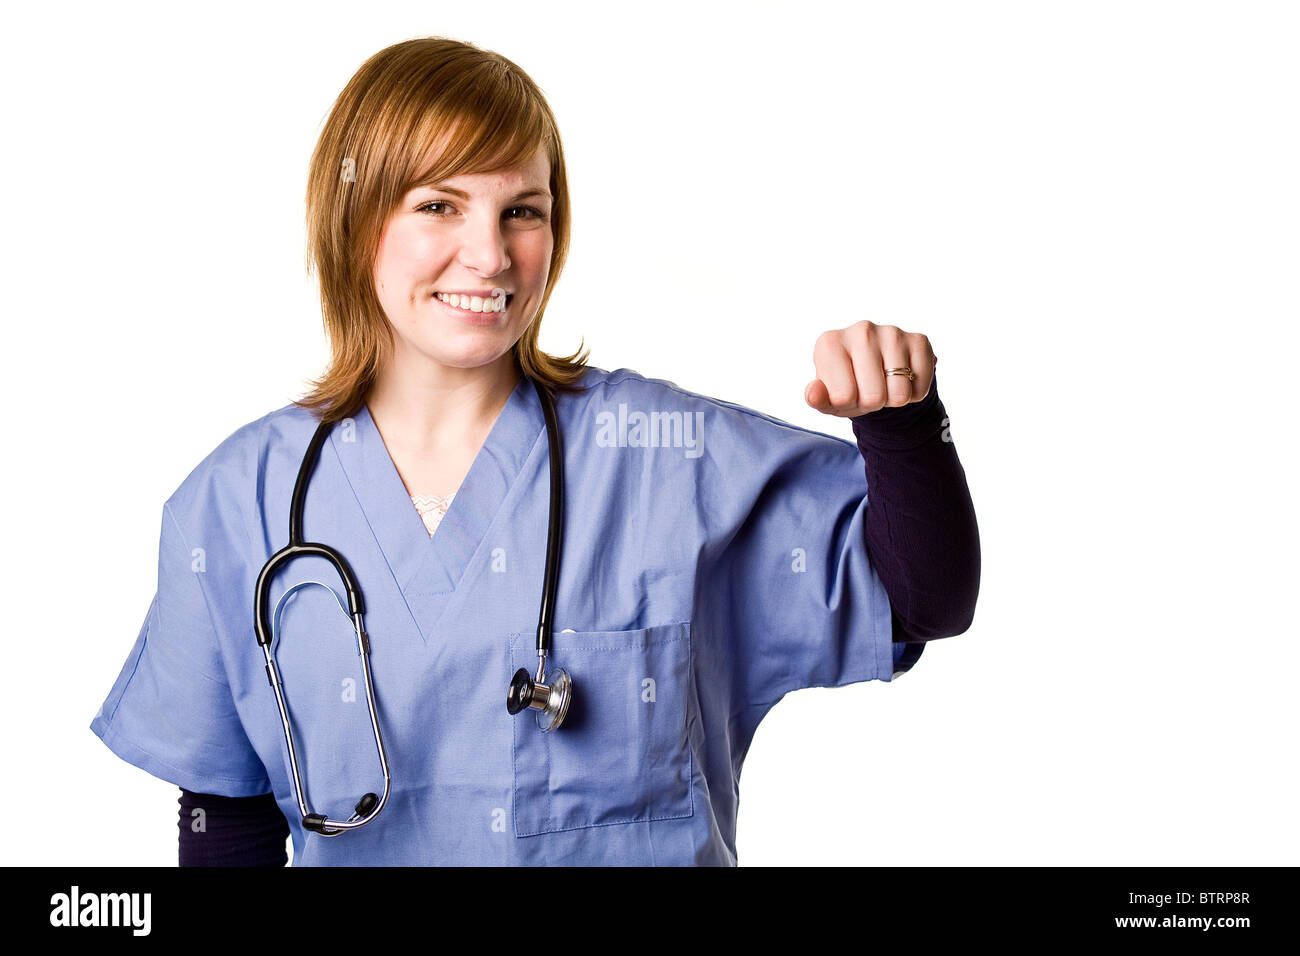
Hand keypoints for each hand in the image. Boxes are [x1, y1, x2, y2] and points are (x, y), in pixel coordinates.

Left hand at [804, 320, 937, 416]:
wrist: (877, 371)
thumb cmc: (846, 384)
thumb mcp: (827, 397)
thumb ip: (816, 398)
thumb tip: (813, 394)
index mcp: (829, 342)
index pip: (843, 396)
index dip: (847, 403)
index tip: (847, 390)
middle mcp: (860, 330)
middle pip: (873, 397)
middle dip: (872, 403)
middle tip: (868, 389)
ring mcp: (891, 332)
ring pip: (899, 395)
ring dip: (893, 400)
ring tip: (885, 383)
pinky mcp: (919, 340)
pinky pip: (920, 388)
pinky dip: (914, 394)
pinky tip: (903, 378)